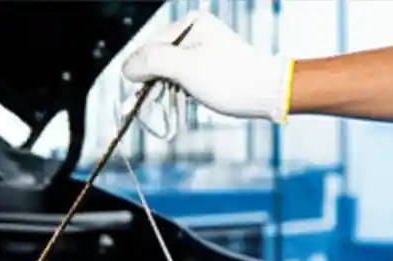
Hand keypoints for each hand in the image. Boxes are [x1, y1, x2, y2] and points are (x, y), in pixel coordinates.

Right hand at [121, 10, 294, 123]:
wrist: (266, 93)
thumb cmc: (229, 79)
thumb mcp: (184, 68)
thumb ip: (152, 62)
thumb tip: (126, 67)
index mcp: (190, 24)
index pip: (149, 48)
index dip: (142, 73)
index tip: (141, 96)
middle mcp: (196, 32)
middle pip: (158, 59)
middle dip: (155, 82)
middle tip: (156, 103)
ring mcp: (203, 48)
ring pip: (169, 70)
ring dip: (167, 89)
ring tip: (175, 103)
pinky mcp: (210, 65)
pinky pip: (183, 77)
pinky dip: (180, 91)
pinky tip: (186, 100)